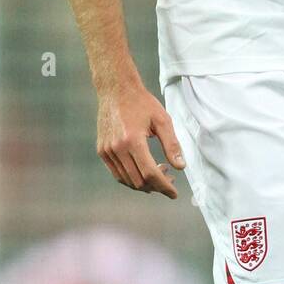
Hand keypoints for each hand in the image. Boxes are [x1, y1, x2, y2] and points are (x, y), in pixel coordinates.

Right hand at [96, 82, 186, 196]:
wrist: (115, 89)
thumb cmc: (141, 102)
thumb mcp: (162, 120)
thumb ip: (172, 145)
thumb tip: (181, 167)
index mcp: (133, 140)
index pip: (150, 174)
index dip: (164, 187)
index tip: (174, 193)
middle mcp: (117, 148)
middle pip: (138, 181)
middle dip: (156, 186)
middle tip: (169, 179)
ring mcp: (107, 151)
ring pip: (127, 180)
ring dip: (144, 184)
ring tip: (158, 172)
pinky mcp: (102, 151)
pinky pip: (117, 173)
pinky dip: (131, 178)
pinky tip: (143, 170)